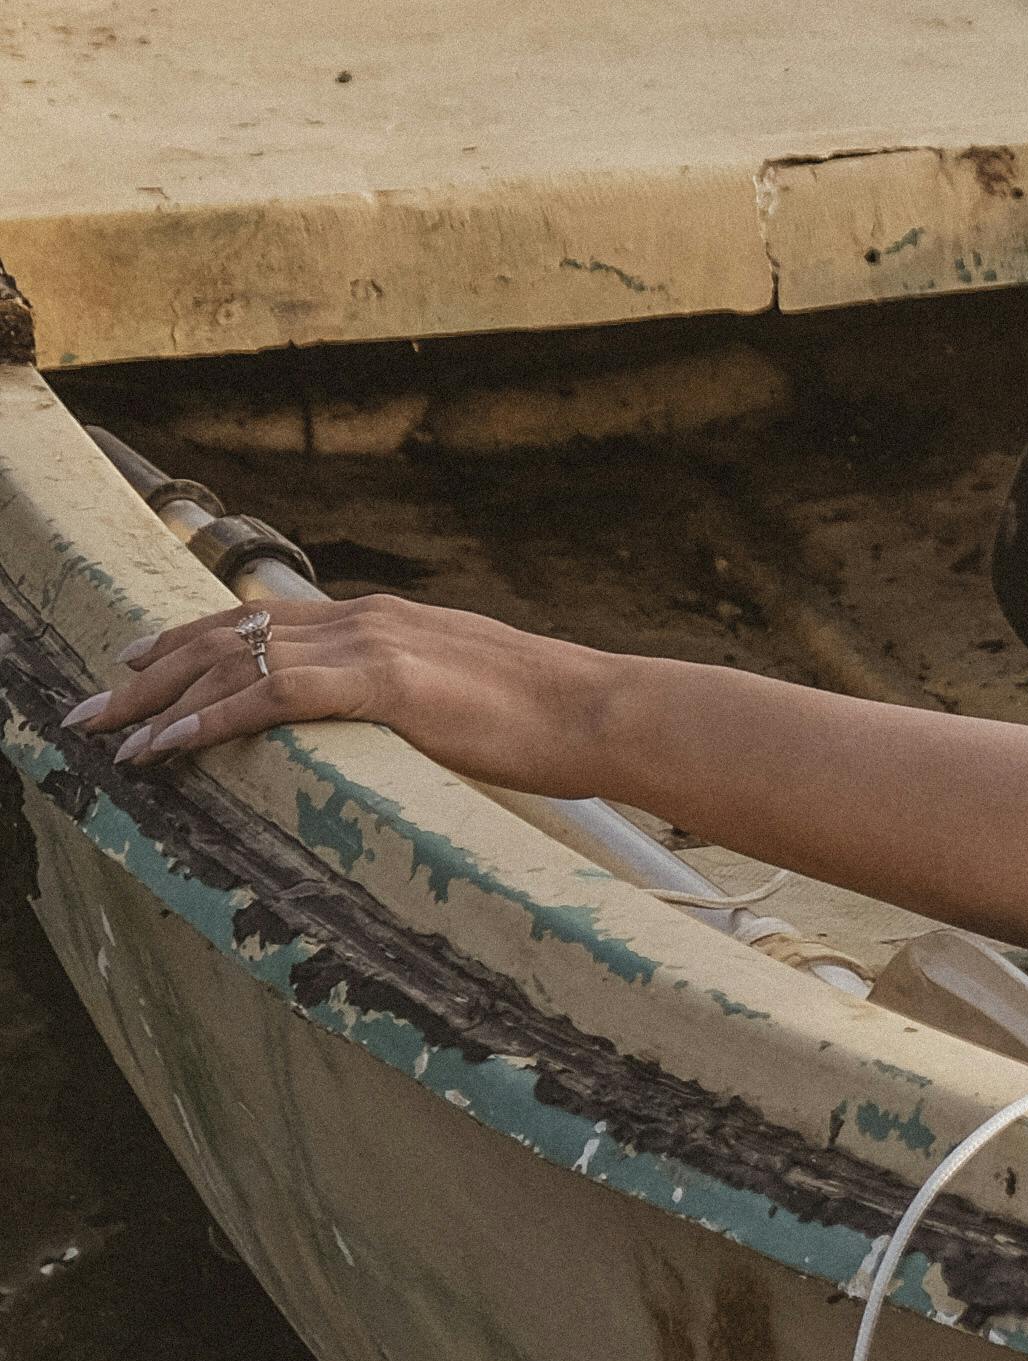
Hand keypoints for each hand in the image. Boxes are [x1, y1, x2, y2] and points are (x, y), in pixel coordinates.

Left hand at [67, 582, 623, 793]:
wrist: (603, 712)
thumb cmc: (549, 724)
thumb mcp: (463, 702)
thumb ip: (411, 703)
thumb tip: (391, 731)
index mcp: (382, 623)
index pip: (261, 621)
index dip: (190, 643)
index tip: (137, 666)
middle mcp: (364, 619)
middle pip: (229, 633)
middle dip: (151, 669)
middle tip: (91, 703)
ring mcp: (372, 644)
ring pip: (234, 659)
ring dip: (159, 697)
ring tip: (106, 729)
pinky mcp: (382, 681)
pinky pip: (269, 696)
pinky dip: (208, 718)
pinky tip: (166, 741)